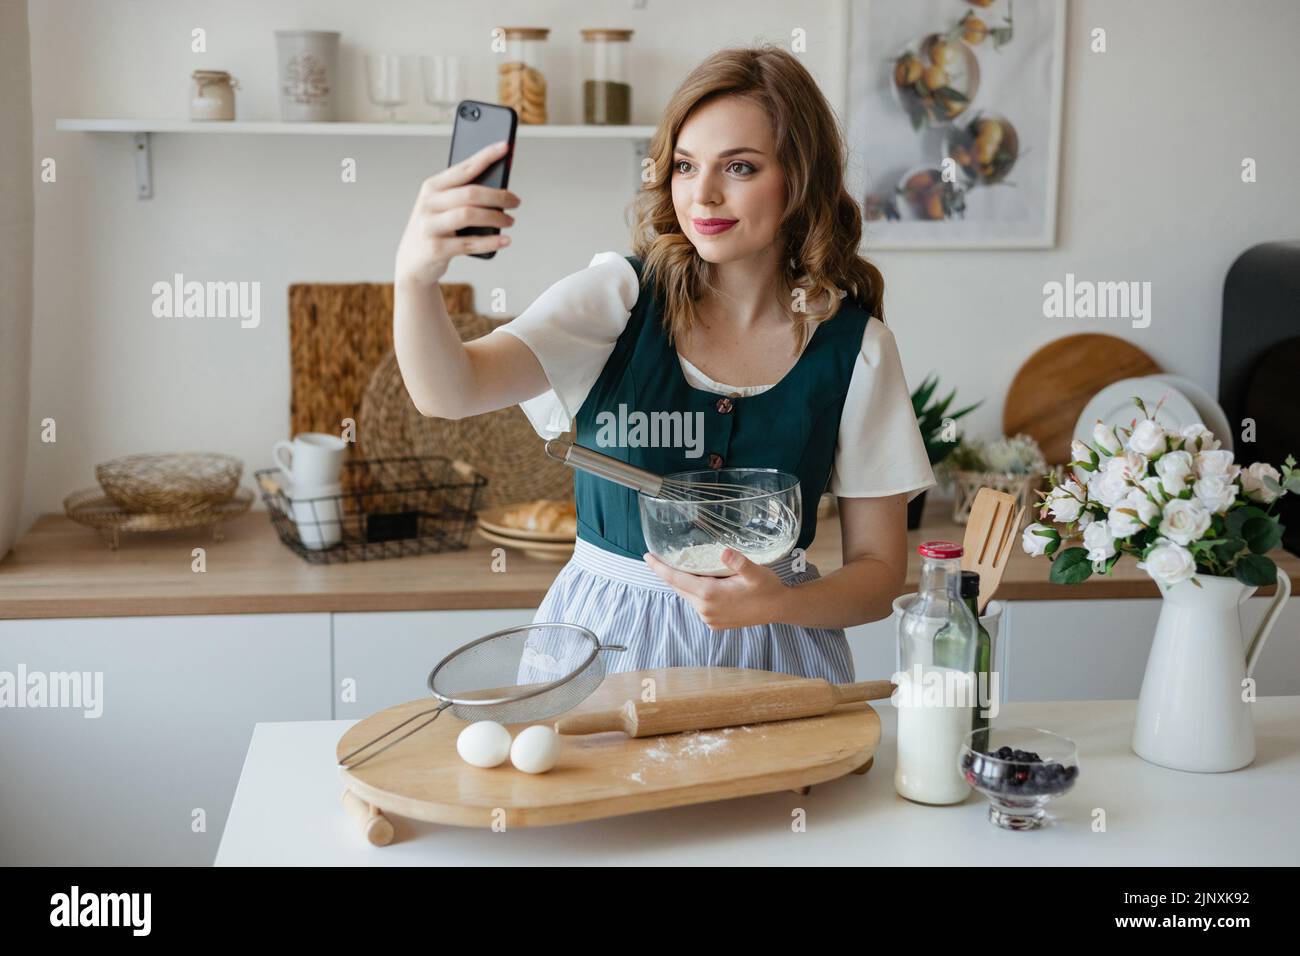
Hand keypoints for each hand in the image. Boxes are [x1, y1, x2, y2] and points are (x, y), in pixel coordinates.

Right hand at [395, 139, 520, 285]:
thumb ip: (463, 195)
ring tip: (510, 221)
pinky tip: (505, 240)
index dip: (486, 156)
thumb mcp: (442, 207)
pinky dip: (490, 242)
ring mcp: (430, 226)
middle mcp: (428, 203)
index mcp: (431, 187)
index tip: (506, 146)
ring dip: (496, 217)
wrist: (413, 262)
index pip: (463, 168)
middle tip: (516, 202)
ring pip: (469, 215)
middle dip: (498, 196)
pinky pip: (469, 243)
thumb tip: (500, 186)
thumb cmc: (436, 229)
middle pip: (470, 193)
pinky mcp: (435, 249)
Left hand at [643, 547, 787, 629]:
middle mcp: (705, 609)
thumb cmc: (767, 587)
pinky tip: (698, 582)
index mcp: (710, 595)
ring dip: (682, 583)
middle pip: (678, 587)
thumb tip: (723, 552)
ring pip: (687, 596)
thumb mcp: (755, 571)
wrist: (779, 609)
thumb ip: (739, 562)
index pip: (676, 579)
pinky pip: (697, 605)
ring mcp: (709, 618)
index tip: (647, 556)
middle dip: (667, 573)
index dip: (659, 567)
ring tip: (678, 567)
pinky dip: (694, 593)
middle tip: (658, 557)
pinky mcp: (714, 623)